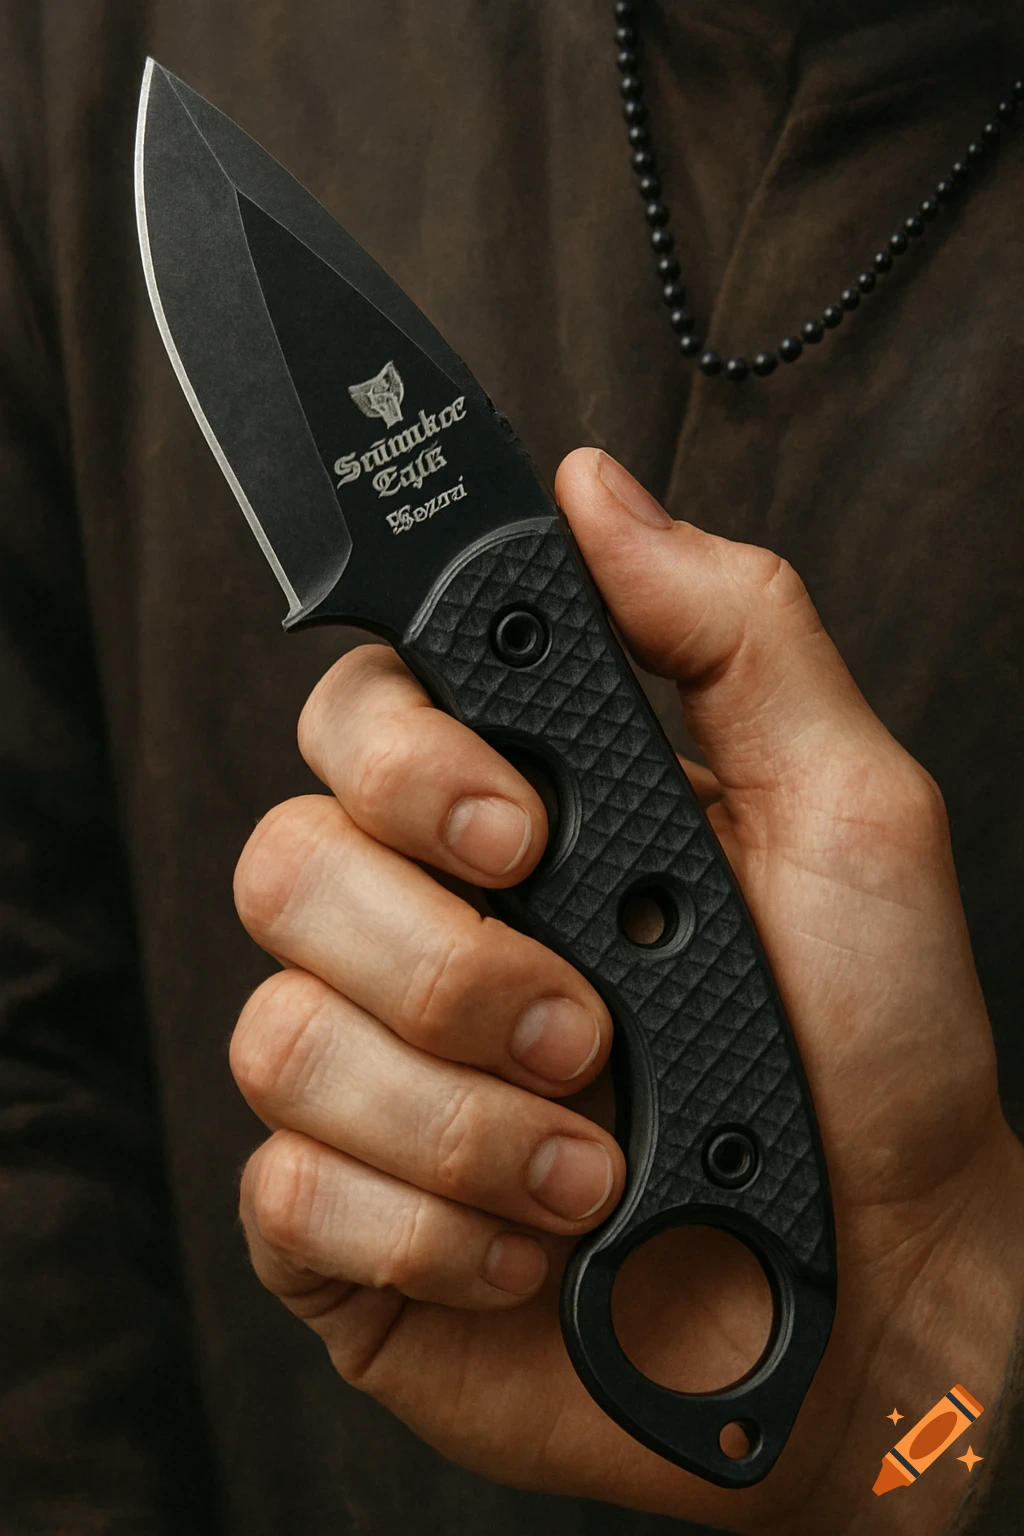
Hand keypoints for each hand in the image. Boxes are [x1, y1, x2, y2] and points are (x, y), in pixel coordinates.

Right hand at [230, 448, 1023, 1534]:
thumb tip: (593, 488)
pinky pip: (288, 1194)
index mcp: (516, 821)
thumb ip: (730, 629)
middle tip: (587, 1022)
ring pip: (278, 1036)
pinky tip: (533, 1247)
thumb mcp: (847, 807)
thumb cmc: (874, 1047)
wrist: (881, 1289)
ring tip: (594, 1156)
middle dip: (444, 959)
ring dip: (456, 1111)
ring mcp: (373, 1081)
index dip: (400, 760)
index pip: (358, 720)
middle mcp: (421, 933)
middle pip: (281, 866)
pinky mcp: (345, 1225)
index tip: (516, 827)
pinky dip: (431, 1228)